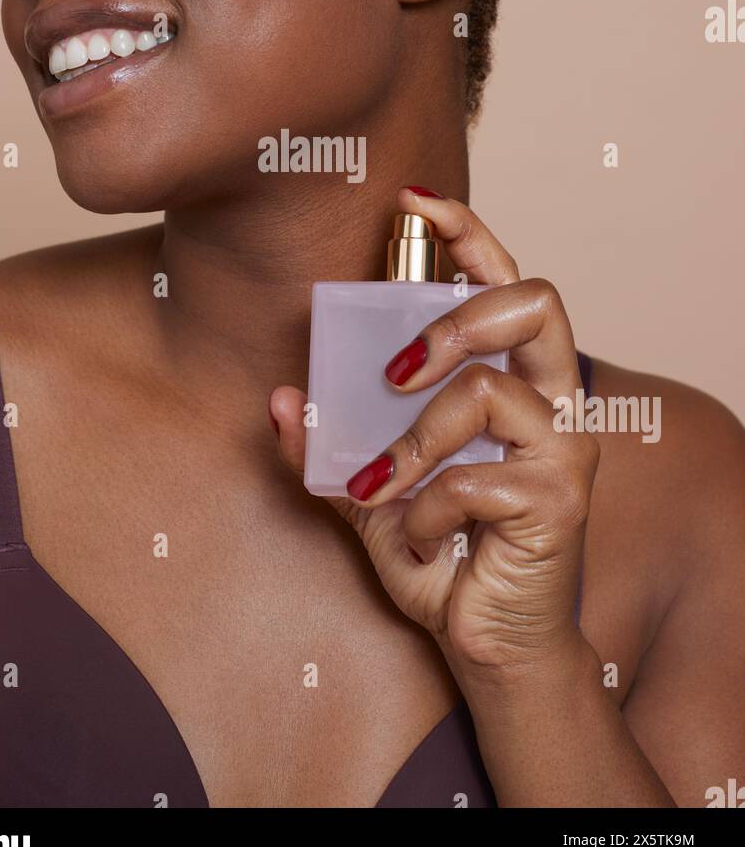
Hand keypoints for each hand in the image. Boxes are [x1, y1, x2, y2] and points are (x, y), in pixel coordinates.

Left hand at [269, 186, 599, 682]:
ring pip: (491, 391)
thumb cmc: (441, 556)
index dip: (470, 233)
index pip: (508, 282)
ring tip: (378, 485)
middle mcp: (555, 401)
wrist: (487, 646)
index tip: (416, 200)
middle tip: (392, 369)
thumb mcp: (369, 495)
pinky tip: (419, 539)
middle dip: (453, 319)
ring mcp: (566, 449)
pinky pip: (475, 478)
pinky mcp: (561, 501)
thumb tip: (280, 398)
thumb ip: (328, 446)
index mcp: (516, 381)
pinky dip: (426, 509)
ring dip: (415, 442)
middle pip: (536, 300)